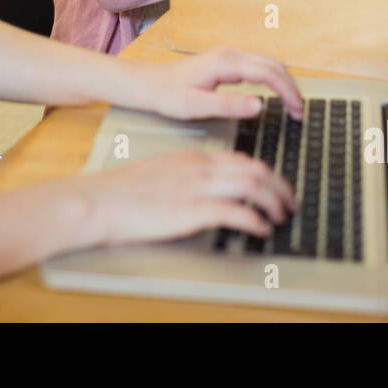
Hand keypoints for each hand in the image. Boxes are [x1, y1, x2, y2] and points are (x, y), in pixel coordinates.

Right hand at [80, 148, 297, 246]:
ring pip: (251, 186)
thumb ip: (184, 177)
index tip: (276, 187)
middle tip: (290, 202)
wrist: (98, 200)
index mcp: (192, 157)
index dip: (266, 173)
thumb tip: (204, 191)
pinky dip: (254, 220)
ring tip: (281, 217)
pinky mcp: (190, 211)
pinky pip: (234, 212)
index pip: (241, 159)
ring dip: (273, 203)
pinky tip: (261, 229)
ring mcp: (195, 188)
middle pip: (254, 169)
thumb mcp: (159, 174)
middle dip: (279, 187)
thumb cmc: (120, 192)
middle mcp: (199, 168)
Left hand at [128, 46, 304, 120]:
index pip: (269, 73)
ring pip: (267, 64)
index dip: (288, 92)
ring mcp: (228, 56)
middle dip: (291, 87)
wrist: (146, 83)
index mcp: (225, 63)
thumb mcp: (196, 106)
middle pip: (273, 65)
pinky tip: (275, 95)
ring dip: (284, 82)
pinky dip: (273, 79)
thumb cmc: (167, 95)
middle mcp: (230, 54)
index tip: (298, 112)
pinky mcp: (226, 62)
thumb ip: (229, 106)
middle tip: (300, 113)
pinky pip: (257, 67)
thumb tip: (261, 105)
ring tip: (293, 107)